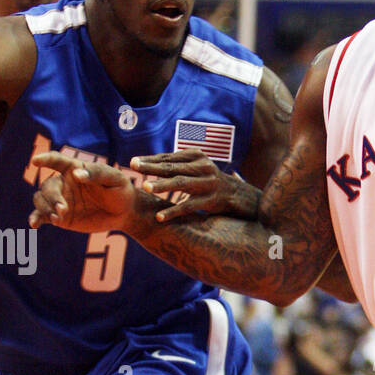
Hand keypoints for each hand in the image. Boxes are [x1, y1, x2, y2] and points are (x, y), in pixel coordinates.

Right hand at [29, 151, 137, 232]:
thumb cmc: (120, 190)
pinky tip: (34, 224)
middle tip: (63, 209)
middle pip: (48, 186)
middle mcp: (64, 183)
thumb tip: (76, 175)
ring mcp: (60, 200)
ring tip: (58, 218)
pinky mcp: (60, 217)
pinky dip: (36, 219)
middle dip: (52, 197)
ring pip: (41, 199)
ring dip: (45, 208)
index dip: (45, 159)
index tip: (36, 161)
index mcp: (74, 169)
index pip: (57, 161)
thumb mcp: (114, 179)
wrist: (124, 213)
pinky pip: (43, 216)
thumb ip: (96, 174)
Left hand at [129, 148, 257, 222]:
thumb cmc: (212, 183)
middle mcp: (204, 167)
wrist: (242, 198)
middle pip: (173, 167)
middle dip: (152, 167)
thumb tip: (151, 164)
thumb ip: (179, 166)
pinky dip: (174, 211)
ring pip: (182, 184)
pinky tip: (160, 217)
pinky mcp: (212, 201)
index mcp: (197, 157)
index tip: (133, 162)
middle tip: (134, 167)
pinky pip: (189, 207)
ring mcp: (209, 184)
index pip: (170, 157)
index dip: (151, 160)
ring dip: (163, 185)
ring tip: (146, 187)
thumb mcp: (198, 169)